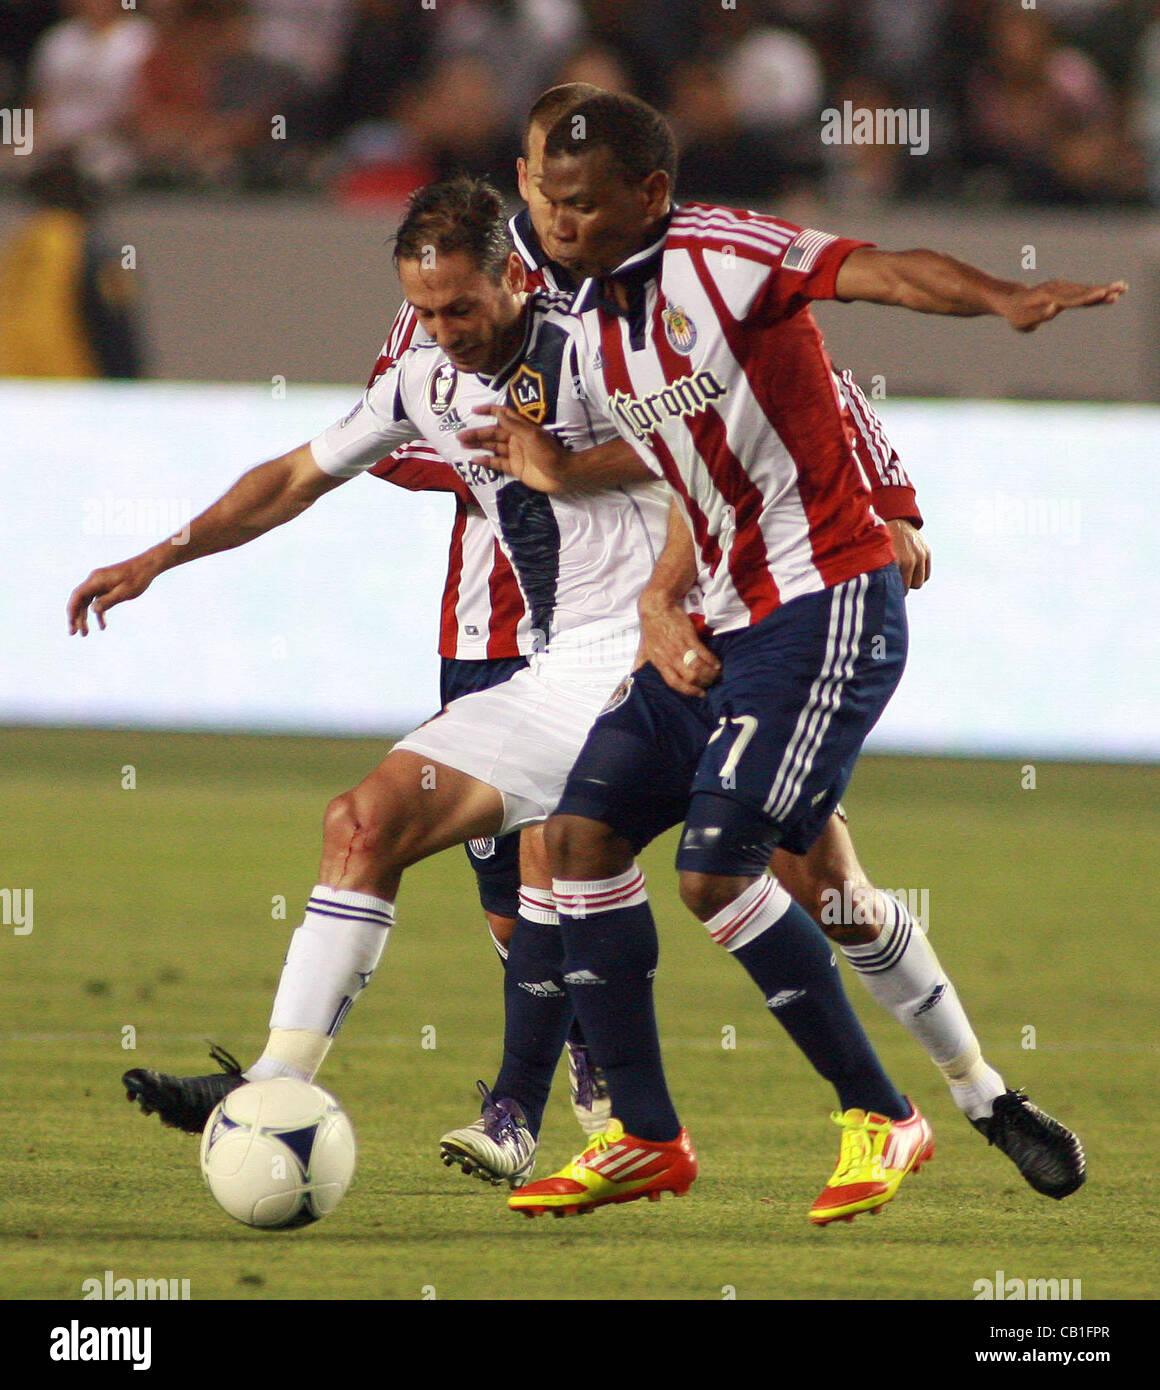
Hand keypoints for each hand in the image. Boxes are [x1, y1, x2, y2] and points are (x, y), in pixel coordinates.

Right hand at [68, 552, 160, 634]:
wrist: (148, 566)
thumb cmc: (138, 578)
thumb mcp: (125, 592)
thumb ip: (108, 601)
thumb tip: (92, 610)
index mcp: (96, 580)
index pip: (78, 596)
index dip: (72, 611)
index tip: (71, 625)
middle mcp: (94, 580)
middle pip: (80, 600)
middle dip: (76, 617)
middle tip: (74, 633)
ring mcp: (99, 583)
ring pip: (87, 602)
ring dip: (85, 617)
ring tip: (85, 633)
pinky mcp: (106, 587)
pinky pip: (97, 601)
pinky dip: (98, 612)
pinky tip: (102, 625)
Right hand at [457, 405, 565, 489]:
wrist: (561, 474)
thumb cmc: (548, 452)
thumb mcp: (531, 435)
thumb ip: (514, 425)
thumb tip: (498, 412)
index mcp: (520, 428)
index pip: (502, 415)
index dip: (489, 411)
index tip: (474, 410)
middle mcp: (515, 439)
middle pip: (493, 434)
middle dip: (477, 433)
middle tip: (460, 435)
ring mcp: (514, 454)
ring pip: (492, 447)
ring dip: (478, 445)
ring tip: (463, 444)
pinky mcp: (515, 468)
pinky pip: (497, 463)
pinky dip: (486, 461)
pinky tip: (475, 459)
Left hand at [636, 589, 720, 695]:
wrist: (657, 607)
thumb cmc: (651, 627)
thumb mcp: (644, 647)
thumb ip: (641, 661)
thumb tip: (633, 674)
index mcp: (659, 662)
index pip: (673, 682)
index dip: (687, 691)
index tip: (699, 694)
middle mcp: (670, 657)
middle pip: (689, 677)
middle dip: (702, 683)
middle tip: (710, 683)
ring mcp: (680, 647)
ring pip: (697, 667)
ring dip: (709, 673)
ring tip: (715, 674)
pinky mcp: (689, 637)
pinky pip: (703, 653)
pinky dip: (712, 660)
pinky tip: (717, 664)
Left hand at [886, 518, 930, 591]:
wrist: (896, 521)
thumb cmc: (884, 542)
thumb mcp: (879, 555)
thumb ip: (880, 571)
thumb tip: (877, 589)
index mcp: (896, 561)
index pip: (898, 587)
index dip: (892, 590)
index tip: (888, 589)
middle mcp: (910, 559)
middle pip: (908, 587)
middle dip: (902, 586)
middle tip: (895, 581)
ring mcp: (920, 555)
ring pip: (919, 583)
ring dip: (911, 581)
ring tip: (903, 575)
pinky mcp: (927, 552)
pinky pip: (926, 575)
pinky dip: (919, 576)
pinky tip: (911, 571)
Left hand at [1001, 278, 1126, 332]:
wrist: (1011, 300)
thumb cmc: (1016, 315)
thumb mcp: (1022, 320)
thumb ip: (1038, 315)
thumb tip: (1053, 308)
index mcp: (1049, 298)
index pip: (1072, 299)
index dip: (1087, 297)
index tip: (1102, 293)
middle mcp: (1057, 290)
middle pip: (1083, 291)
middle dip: (1103, 290)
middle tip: (1121, 288)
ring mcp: (1061, 288)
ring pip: (1085, 289)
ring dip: (1104, 288)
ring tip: (1123, 287)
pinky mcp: (1064, 289)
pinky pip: (1082, 291)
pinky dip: (1096, 290)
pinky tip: (1111, 290)